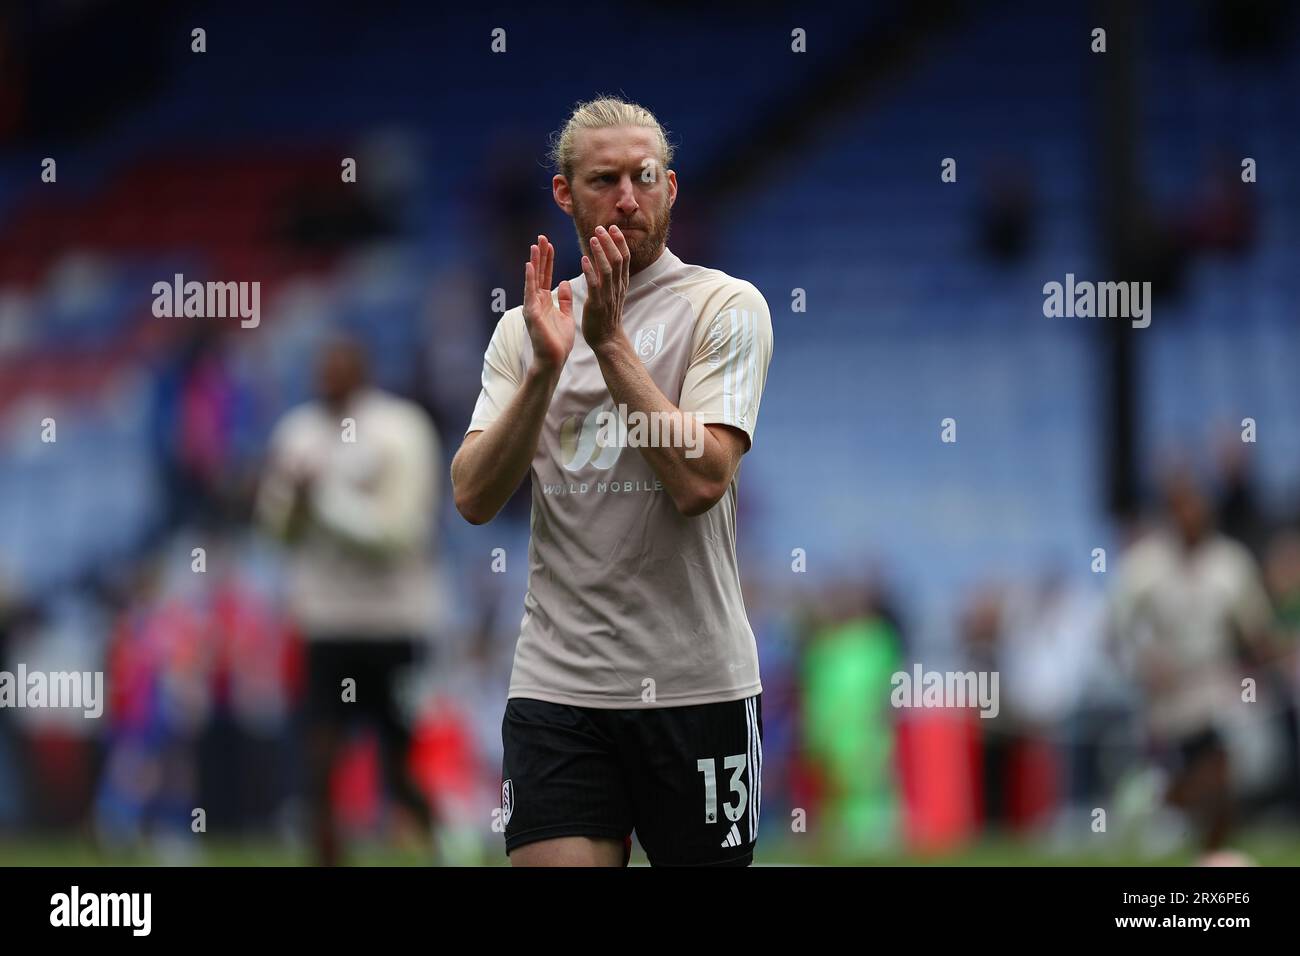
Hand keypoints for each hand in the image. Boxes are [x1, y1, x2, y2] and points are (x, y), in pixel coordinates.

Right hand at [523, 235, 574, 372]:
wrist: (554, 360)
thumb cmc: (558, 342)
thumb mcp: (565, 316)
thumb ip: (564, 300)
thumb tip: (565, 283)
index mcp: (545, 301)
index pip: (546, 276)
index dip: (547, 260)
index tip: (549, 244)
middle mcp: (536, 301)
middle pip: (538, 274)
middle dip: (541, 256)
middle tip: (542, 237)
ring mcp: (532, 306)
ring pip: (533, 280)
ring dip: (534, 263)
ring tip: (536, 245)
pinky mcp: (531, 314)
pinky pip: (530, 293)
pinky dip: (530, 279)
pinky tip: (530, 266)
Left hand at [580, 225, 630, 348]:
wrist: (607, 339)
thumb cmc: (607, 316)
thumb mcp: (613, 293)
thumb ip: (612, 277)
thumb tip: (608, 260)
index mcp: (621, 284)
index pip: (624, 258)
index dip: (619, 242)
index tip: (613, 228)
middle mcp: (617, 287)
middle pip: (618, 260)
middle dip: (610, 242)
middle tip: (601, 227)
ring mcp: (608, 295)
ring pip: (608, 269)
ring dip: (601, 252)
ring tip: (594, 238)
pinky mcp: (598, 304)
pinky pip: (595, 285)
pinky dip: (590, 271)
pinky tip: (584, 259)